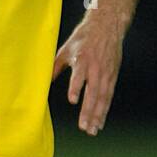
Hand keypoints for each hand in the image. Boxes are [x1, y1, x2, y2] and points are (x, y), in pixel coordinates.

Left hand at [51, 12, 124, 134]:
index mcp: (82, 59)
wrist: (108, 26)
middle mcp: (96, 68)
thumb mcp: (66, 48)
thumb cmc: (84, 37)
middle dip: (88, 111)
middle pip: (93, 92)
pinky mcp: (112, 76)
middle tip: (83, 127)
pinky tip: (99, 122)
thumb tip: (44, 81)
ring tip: (92, 130)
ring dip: (97, 115)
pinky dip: (104, 110)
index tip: (73, 99)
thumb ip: (55, 66)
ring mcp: (106, 73)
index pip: (79, 75)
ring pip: (102, 98)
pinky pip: (108, 96)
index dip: (76, 87)